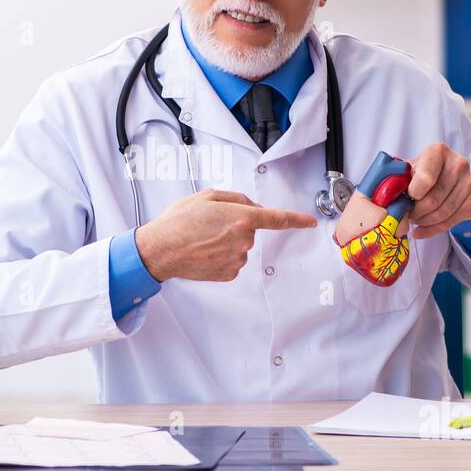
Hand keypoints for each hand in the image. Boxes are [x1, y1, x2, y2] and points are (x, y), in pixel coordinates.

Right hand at [135, 189, 316, 282]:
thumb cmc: (180, 221)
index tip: (310, 222)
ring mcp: (236, 259)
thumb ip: (235, 198)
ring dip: (226, 241)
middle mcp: (243, 240)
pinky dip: (221, 255)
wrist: (161, 249)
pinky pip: (232, 260)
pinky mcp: (228, 273)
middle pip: (250, 230)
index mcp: (241, 218)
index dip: (297, 220)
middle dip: (235, 225)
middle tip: (209, 223)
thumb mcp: (207, 197)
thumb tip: (251, 207)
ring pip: (240, 246)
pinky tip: (204, 252)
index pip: (278, 219)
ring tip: (202, 238)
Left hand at [406, 143, 470, 239]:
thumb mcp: (413, 166)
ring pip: (441, 214)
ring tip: (414, 220)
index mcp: (438, 152)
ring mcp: (469, 183)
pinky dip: (432, 230)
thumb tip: (384, 195)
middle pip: (433, 200)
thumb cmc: (428, 170)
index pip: (426, 177)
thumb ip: (399, 176)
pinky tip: (421, 230)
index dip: (413, 193)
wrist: (457, 175)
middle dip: (415, 212)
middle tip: (407, 215)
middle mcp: (458, 164)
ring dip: (423, 222)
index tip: (407, 197)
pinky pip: (450, 222)